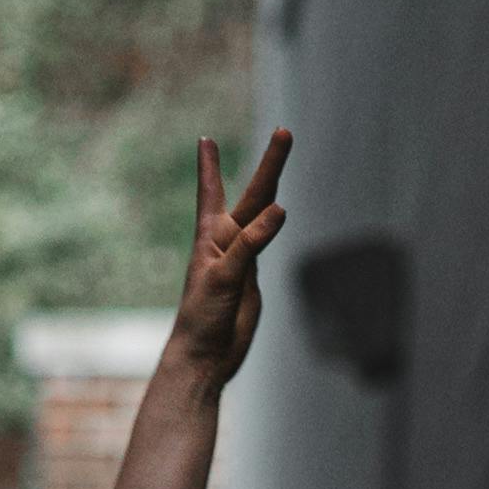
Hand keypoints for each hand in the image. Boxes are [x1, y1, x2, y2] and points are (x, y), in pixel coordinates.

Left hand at [171, 126, 289, 380]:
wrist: (205, 357)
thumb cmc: (202, 318)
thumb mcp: (225, 277)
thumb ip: (250, 243)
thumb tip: (279, 209)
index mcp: (211, 237)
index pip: (211, 192)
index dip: (209, 165)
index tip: (204, 139)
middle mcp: (226, 241)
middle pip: (253, 195)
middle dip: (270, 164)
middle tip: (285, 131)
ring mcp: (241, 258)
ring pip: (263, 214)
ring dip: (272, 187)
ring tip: (282, 154)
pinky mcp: (252, 277)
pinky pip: (265, 243)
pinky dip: (273, 225)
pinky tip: (277, 212)